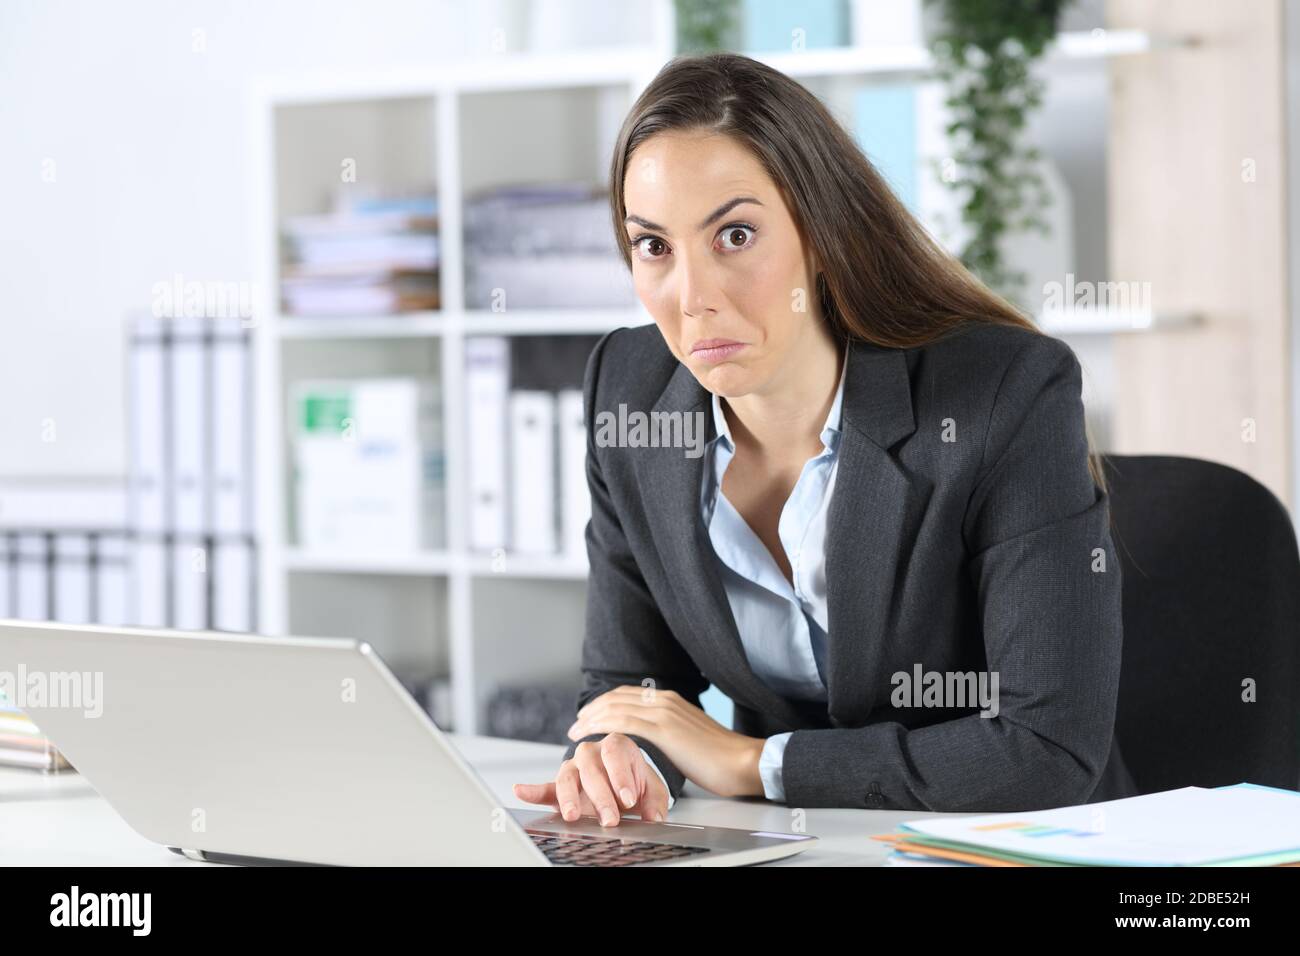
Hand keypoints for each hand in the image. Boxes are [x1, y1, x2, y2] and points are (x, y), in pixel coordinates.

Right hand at [512, 732, 668, 826]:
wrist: (622, 784)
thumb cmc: (634, 782)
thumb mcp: (652, 788)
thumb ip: (655, 801)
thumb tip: (654, 817)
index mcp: (616, 745)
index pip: (615, 754)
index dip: (620, 776)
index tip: (628, 799)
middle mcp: (591, 753)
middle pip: (591, 769)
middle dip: (601, 796)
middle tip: (610, 819)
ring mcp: (573, 768)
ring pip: (567, 777)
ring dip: (569, 797)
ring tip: (572, 815)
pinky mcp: (559, 786)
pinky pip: (543, 787)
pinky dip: (531, 791)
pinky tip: (520, 791)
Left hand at [566, 687, 764, 797]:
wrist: (741, 761)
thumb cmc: (719, 757)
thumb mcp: (688, 736)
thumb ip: (669, 733)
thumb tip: (650, 742)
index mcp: (670, 701)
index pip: (627, 694)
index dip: (603, 704)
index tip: (588, 716)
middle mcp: (664, 701)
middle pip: (616, 698)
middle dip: (591, 710)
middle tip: (576, 725)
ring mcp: (663, 714)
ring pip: (615, 708)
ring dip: (591, 719)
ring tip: (576, 734)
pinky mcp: (663, 731)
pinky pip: (624, 723)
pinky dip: (603, 728)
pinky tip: (591, 738)